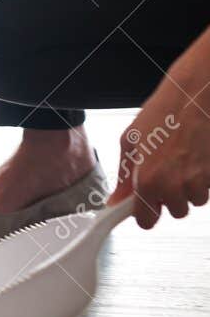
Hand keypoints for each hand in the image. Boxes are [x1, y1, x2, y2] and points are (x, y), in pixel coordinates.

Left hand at [109, 28, 209, 228]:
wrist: (196, 95)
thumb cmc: (164, 112)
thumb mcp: (132, 140)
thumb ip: (124, 175)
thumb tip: (115, 201)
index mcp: (147, 180)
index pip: (146, 221)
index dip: (146, 213)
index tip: (145, 206)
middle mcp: (173, 187)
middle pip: (174, 212)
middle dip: (170, 195)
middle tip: (167, 168)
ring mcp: (198, 183)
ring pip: (193, 201)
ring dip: (189, 186)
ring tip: (184, 158)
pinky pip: (209, 189)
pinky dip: (204, 178)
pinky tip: (198, 157)